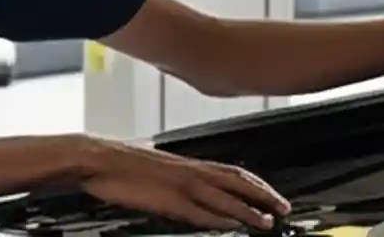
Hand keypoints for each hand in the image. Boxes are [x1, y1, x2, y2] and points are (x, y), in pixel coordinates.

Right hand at [78, 137, 289, 230]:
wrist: (98, 158)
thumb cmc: (121, 163)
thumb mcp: (157, 167)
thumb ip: (178, 178)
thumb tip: (191, 190)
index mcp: (188, 163)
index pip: (232, 171)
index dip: (256, 184)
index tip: (272, 194)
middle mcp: (190, 170)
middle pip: (237, 182)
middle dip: (264, 196)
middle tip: (284, 208)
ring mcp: (181, 184)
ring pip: (224, 197)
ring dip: (248, 210)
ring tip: (268, 222)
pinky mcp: (169, 199)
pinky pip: (201, 211)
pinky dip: (220, 218)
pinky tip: (233, 226)